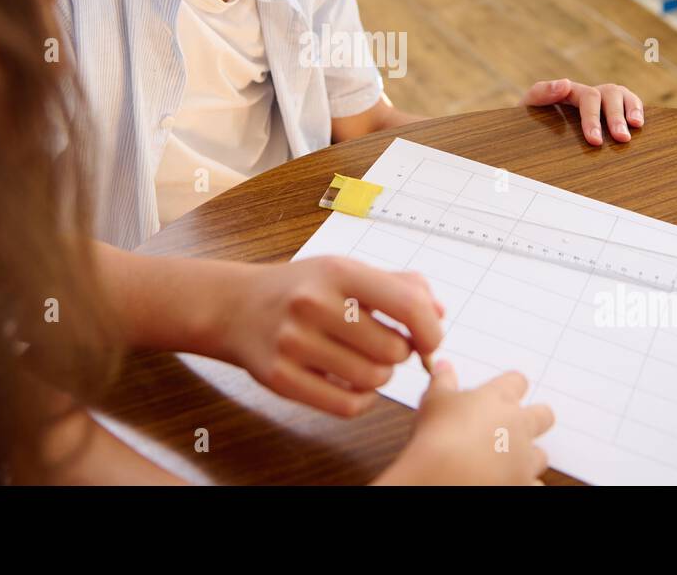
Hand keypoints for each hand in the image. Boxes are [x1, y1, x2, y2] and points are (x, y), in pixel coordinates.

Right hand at [216, 256, 444, 417]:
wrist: (236, 306)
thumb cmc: (302, 288)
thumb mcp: (346, 270)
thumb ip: (398, 284)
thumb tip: (439, 313)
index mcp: (338, 272)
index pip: (408, 305)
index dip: (431, 330)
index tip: (430, 340)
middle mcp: (313, 304)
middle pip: (393, 350)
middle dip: (400, 353)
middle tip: (385, 345)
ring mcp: (293, 343)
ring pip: (373, 379)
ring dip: (380, 376)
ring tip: (365, 360)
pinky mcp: (280, 378)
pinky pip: (347, 405)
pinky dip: (362, 399)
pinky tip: (353, 382)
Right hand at [375, 360, 554, 484]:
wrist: (446, 477)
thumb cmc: (438, 435)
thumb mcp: (434, 400)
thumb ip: (443, 381)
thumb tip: (444, 366)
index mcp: (498, 399)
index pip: (517, 381)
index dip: (511, 386)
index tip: (503, 391)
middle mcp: (518, 426)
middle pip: (543, 415)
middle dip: (534, 419)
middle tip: (515, 425)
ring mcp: (524, 458)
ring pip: (539, 455)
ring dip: (526, 457)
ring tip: (504, 460)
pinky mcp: (525, 484)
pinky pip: (534, 484)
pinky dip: (523, 483)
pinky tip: (505, 481)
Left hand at [522, 78, 643, 146]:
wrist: (528, 133)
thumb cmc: (531, 120)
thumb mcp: (528, 106)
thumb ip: (541, 93)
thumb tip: (566, 83)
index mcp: (570, 91)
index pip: (587, 97)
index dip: (592, 118)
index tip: (595, 139)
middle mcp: (590, 94)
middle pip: (609, 95)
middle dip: (616, 117)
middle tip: (622, 139)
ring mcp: (602, 102)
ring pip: (622, 95)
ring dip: (632, 110)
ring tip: (637, 127)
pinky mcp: (612, 114)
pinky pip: (630, 106)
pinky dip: (638, 111)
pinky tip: (642, 126)